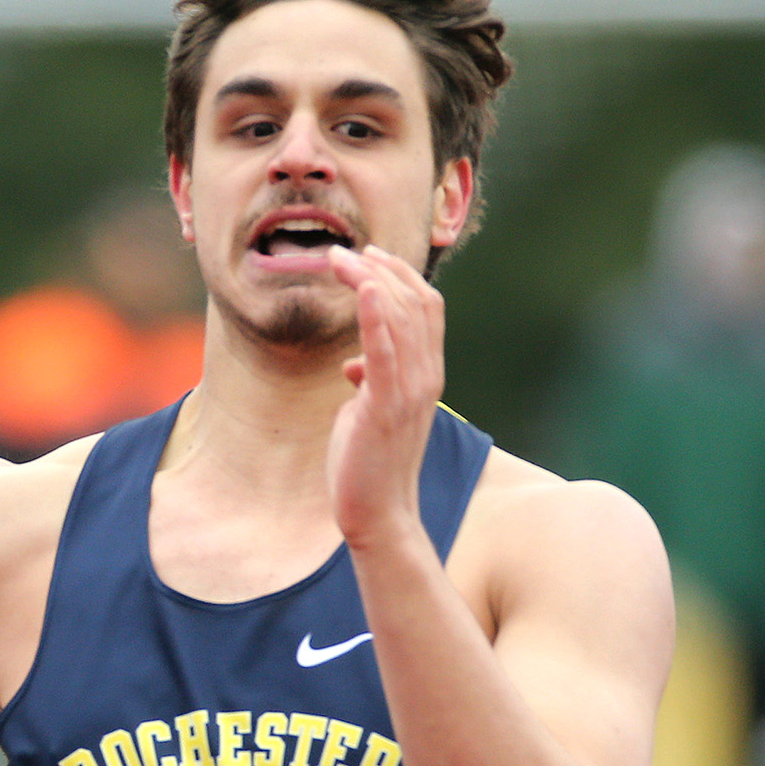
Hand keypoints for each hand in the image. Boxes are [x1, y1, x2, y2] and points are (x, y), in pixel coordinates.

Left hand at [325, 244, 444, 546]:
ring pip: (400, 318)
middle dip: (378, 268)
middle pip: (414, 302)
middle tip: (340, 251)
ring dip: (369, 280)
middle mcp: (426, 376)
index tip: (366, 255)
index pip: (425, 306)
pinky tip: (364, 289)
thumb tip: (353, 365)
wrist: (378, 514)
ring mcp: (410, 391)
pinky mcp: (386, 407)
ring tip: (337, 259)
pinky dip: (376, 317)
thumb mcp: (370, 412)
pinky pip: (386, 353)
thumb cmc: (369, 464)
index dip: (399, 273)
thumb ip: (371, 383)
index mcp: (426, 373)